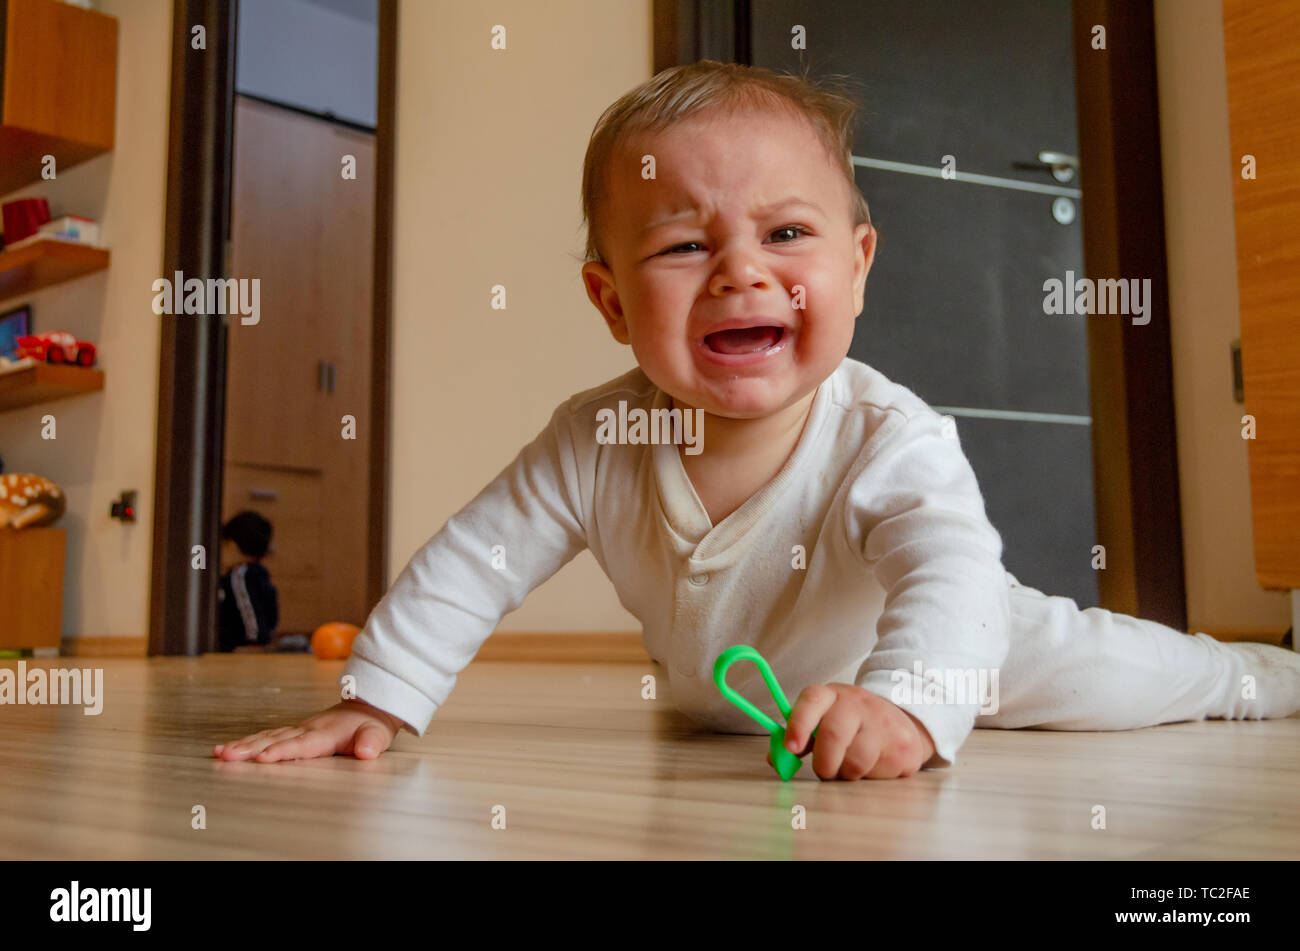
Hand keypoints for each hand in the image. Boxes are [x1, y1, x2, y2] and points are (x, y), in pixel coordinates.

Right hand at [212, 699, 405, 762]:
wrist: (368, 707)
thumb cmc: (371, 725)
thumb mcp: (379, 734)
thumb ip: (372, 743)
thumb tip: (365, 752)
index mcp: (325, 733)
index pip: (301, 744)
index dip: (282, 751)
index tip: (262, 758)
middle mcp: (306, 729)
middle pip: (275, 739)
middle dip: (250, 749)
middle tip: (227, 756)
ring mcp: (297, 729)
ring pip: (266, 737)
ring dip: (242, 746)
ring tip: (219, 754)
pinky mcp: (292, 732)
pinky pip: (266, 736)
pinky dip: (246, 743)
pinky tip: (226, 749)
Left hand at [766, 683, 935, 779]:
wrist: (902, 719)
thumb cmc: (852, 723)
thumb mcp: (825, 719)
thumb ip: (800, 737)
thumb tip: (775, 759)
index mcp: (832, 694)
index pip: (811, 701)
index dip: (798, 724)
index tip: (791, 747)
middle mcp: (857, 702)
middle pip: (833, 736)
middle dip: (823, 763)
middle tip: (824, 770)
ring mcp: (883, 722)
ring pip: (854, 762)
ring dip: (846, 773)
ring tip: (850, 764)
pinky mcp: (903, 745)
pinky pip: (876, 773)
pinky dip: (868, 777)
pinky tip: (873, 764)